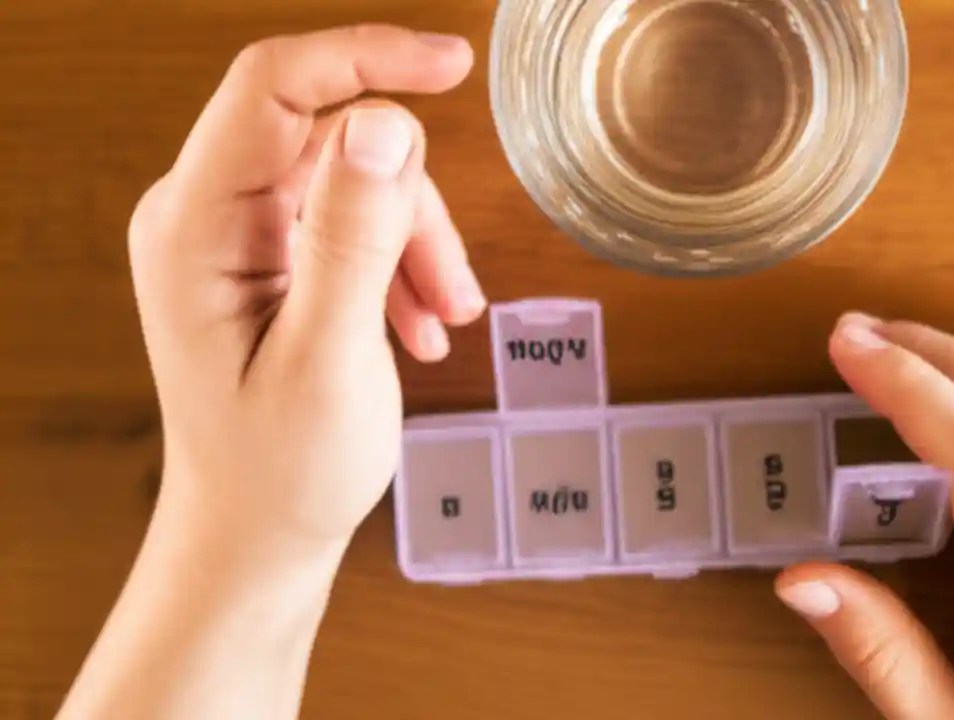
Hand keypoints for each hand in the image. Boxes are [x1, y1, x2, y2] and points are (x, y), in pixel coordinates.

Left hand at [128, 25, 483, 552]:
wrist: (258, 532)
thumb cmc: (280, 471)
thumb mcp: (328, 361)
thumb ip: (353, 240)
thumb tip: (385, 125)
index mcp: (194, 227)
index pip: (272, 87)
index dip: (366, 58)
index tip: (455, 64)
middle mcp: (207, 214)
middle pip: (332, 136)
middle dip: (411, 203)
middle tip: (454, 290)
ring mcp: (240, 234)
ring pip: (359, 177)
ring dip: (418, 243)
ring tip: (444, 322)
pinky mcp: (273, 255)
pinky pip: (357, 217)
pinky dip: (405, 263)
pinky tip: (422, 328)